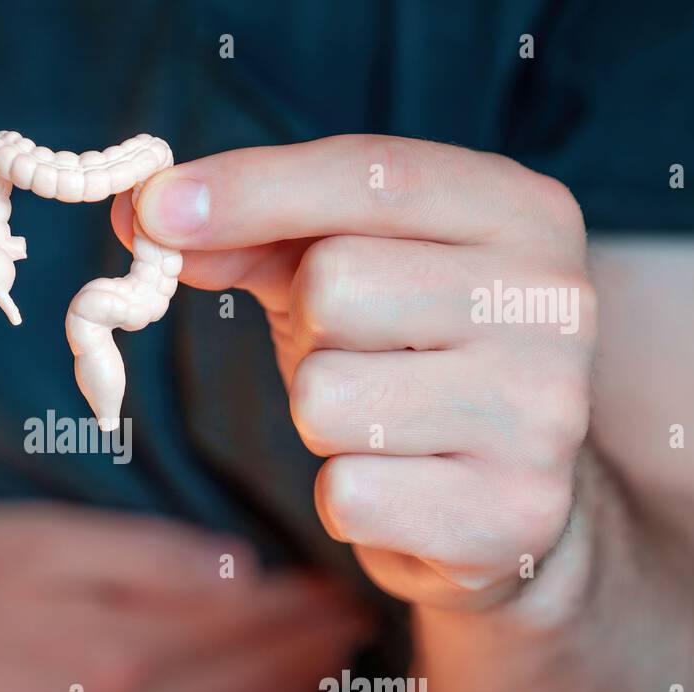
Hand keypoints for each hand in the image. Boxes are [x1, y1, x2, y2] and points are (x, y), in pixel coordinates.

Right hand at [0, 502, 371, 691]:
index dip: (304, 606)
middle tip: (358, 625)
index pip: (247, 625)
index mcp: (122, 643)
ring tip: (328, 676)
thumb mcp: (33, 537)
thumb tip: (240, 569)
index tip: (347, 585)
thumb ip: (144, 555)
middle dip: (312, 652)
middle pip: (249, 683)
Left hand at [115, 135, 596, 610]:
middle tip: (358, 356)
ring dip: (322, 420)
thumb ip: (253, 236)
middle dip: (310, 329)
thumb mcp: (342, 275)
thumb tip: (139, 213)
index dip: (253, 187)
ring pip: (327, 399)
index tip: (154, 208)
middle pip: (335, 286)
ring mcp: (544, 415)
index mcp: (523, 215)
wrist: (508, 503)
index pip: (374, 175)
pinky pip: (347, 495)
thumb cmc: (409, 363)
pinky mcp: (511, 514)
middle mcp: (553, 303)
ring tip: (383, 426)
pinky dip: (347, 497)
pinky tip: (403, 489)